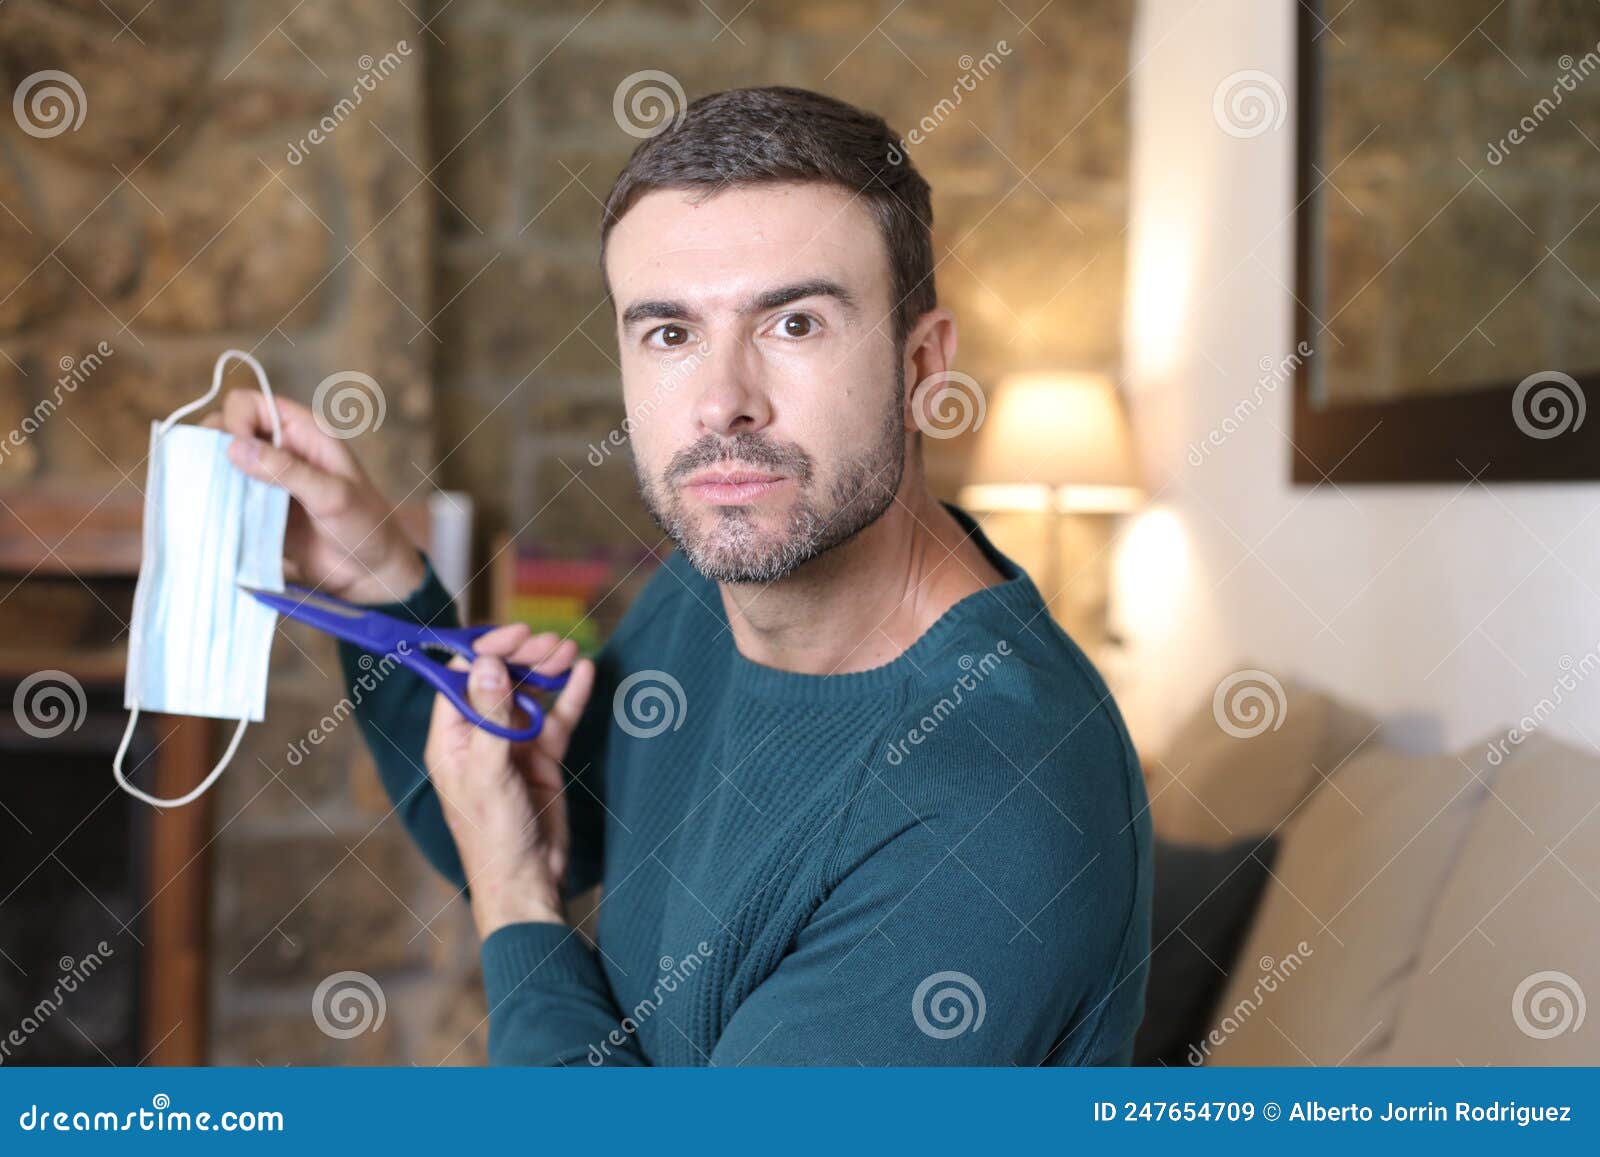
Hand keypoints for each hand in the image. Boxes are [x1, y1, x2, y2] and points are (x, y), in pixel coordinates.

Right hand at [203, 389, 423, 603]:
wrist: (370, 572)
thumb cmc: (364, 526)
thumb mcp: (332, 496)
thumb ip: (287, 470)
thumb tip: (234, 447)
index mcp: (303, 432)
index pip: (250, 404)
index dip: (234, 421)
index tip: (233, 453)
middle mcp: (280, 448)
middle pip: (226, 429)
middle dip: (214, 447)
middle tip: (217, 478)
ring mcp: (267, 479)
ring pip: (222, 462)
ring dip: (210, 475)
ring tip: (208, 495)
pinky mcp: (259, 508)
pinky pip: (226, 495)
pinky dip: (214, 500)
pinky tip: (210, 513)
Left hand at [422, 623, 593, 937]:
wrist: (528, 881)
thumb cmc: (493, 837)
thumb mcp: (488, 774)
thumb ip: (491, 718)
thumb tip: (486, 665)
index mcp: (451, 738)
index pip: (462, 679)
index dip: (487, 651)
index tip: (516, 635)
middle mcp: (480, 735)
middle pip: (499, 680)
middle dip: (523, 657)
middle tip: (551, 644)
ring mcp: (513, 745)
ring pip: (530, 694)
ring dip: (548, 670)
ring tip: (570, 652)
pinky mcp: (541, 757)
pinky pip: (557, 717)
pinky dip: (570, 696)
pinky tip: (584, 673)